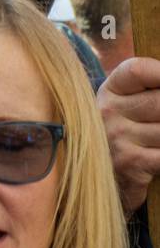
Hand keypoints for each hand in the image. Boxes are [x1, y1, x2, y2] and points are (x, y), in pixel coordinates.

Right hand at [98, 55, 159, 211]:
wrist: (93, 177)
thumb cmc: (123, 132)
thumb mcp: (125, 103)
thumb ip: (149, 90)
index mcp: (110, 91)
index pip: (138, 70)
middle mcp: (107, 112)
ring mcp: (117, 138)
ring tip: (157, 137)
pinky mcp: (130, 164)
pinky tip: (158, 151)